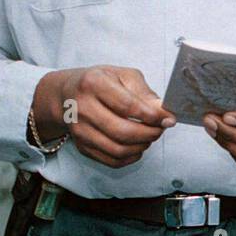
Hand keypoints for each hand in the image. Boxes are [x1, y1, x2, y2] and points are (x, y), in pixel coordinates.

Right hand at [38, 66, 174, 168]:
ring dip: (142, 146)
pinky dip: (131, 157)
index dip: (152, 116)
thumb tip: (162, 111)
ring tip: (150, 136)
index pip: (128, 106)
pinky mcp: (81, 146)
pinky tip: (137, 146)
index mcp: (94, 84)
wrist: (68, 94)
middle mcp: (83, 108)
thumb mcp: (123, 76)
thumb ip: (144, 93)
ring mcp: (80, 130)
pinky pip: (111, 160)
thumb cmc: (100, 82)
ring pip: (118, 149)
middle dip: (150, 134)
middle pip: (122, 131)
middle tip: (160, 128)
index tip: (168, 118)